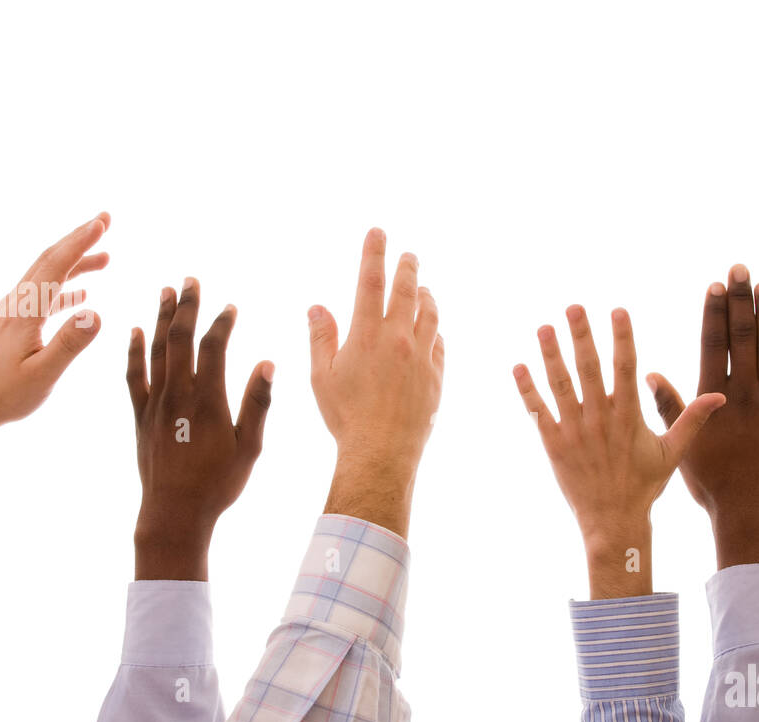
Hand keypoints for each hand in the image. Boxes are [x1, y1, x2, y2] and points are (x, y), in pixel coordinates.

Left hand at [0, 213, 110, 498]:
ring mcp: (13, 313)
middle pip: (49, 261)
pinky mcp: (13, 325)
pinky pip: (43, 296)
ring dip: (75, 262)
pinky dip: (65, 287)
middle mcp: (17, 305)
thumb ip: (69, 343)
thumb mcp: (43, 374)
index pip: (55, 266)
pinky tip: (81, 294)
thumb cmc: (6, 395)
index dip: (80, 242)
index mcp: (25, 312)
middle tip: (104, 220)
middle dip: (78, 239)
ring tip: (105, 256)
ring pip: (46, 276)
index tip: (102, 222)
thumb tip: (97, 312)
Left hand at [127, 279, 273, 580]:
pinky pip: (134, 376)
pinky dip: (134, 351)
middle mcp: (178, 396)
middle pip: (180, 340)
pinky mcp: (140, 416)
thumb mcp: (249, 447)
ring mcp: (155, 404)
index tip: (229, 306)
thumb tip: (266, 363)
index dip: (221, 323)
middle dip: (187, 307)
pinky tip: (136, 330)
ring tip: (166, 292)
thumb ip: (257, 403)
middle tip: (190, 280)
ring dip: (162, 319)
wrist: (174, 513)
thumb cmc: (218, 485)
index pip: (213, 348)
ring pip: (156, 351)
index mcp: (208, 401)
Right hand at [309, 228, 443, 538]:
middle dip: (407, 268)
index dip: (374, 253)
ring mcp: (422, 357)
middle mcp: (398, 339)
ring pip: (430, 315)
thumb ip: (321, 337)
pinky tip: (433, 330)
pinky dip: (436, 332)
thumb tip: (318, 306)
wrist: (382, 451)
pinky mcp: (437, 378)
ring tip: (424, 288)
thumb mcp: (321, 376)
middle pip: (407, 291)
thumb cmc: (345, 417)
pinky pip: (440, 345)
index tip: (379, 232)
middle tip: (409, 255)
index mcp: (366, 335)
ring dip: (427, 297)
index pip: (370, 282)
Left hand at [514, 306, 724, 598]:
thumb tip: (720, 394)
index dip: (621, 338)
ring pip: (560, 386)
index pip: (625, 369)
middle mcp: (600, 420)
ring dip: (550, 356)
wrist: (613, 521)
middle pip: (588, 370)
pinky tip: (519, 366)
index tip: (618, 310)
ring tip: (544, 327)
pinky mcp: (553, 445)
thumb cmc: (645, 486)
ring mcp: (574, 432)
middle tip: (573, 306)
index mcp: (629, 417)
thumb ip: (691, 419)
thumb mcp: (673, 452)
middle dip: (581, 336)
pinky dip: (527, 390)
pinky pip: (538, 412)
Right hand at [649, 266, 758, 568]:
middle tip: (742, 268)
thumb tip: (651, 375)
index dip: (715, 312)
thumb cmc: (711, 484)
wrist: (752, 510)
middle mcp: (745, 394)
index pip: (715, 344)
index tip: (716, 284)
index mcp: (716, 399)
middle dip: (742, 300)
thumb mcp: (681, 448)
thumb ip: (670, 408)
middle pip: (744, 337)